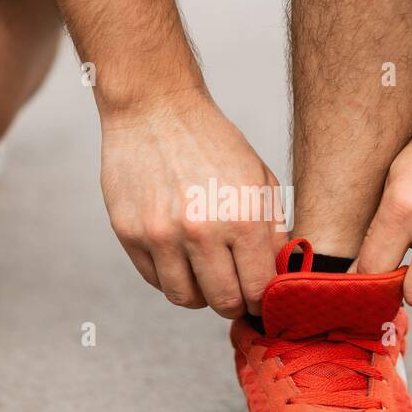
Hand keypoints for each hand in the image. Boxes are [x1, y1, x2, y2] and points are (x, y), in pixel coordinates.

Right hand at [99, 90, 285, 316]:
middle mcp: (201, 231)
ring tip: (205, 273)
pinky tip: (179, 255)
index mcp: (242, 217)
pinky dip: (170, 276)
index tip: (260, 295)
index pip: (259, 290)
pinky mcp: (130, 234)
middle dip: (234, 301)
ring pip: (185, 299)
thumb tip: (282, 277)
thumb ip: (273, 230)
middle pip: (224, 302)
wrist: (155, 108)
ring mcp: (161, 235)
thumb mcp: (259, 178)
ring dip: (199, 294)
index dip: (263, 299)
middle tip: (234, 288)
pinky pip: (155, 280)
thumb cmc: (212, 142)